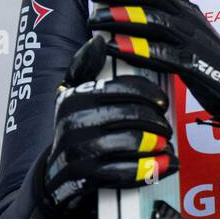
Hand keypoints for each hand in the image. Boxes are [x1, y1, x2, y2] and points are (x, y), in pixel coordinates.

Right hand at [41, 35, 177, 215]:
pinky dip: (149, 169)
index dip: (149, 93)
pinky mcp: (86, 178)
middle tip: (166, 127)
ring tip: (165, 145)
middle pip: (131, 115)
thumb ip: (84, 67)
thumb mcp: (70, 96)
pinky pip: (125, 172)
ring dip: (156, 144)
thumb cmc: (73, 130)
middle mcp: (74, 122)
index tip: (163, 102)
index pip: (121, 88)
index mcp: (75, 97)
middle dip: (156, 121)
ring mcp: (78, 151)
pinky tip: (163, 165)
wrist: (53, 177)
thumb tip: (98, 41)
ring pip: (131, 142)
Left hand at [88, 0, 219, 131]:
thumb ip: (166, 19)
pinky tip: (115, 48)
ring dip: (123, 17)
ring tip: (95, 19)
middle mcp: (191, 18)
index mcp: (189, 9)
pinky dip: (137, 50)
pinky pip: (162, 55)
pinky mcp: (194, 67)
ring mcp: (194, 41)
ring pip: (156, 20)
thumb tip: (134, 8)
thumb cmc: (211, 63)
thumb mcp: (189, 33)